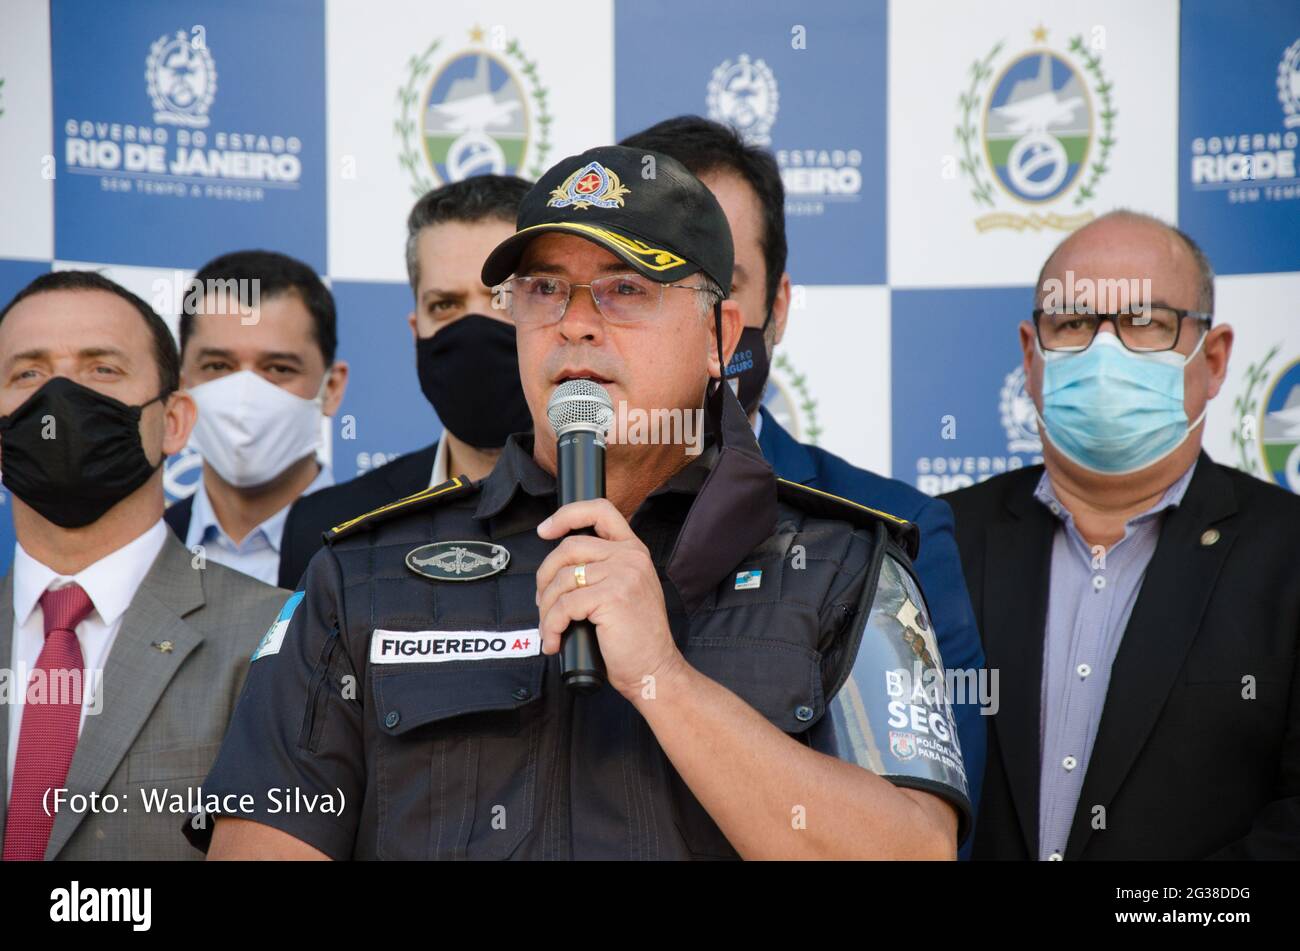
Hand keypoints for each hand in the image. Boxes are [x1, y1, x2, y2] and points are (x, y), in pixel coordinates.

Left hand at [535, 499, 681, 698]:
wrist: (654, 669)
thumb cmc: (635, 638)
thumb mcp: (625, 591)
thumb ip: (602, 570)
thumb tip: (557, 570)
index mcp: (633, 551)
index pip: (600, 510)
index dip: (566, 515)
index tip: (545, 530)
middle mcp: (630, 557)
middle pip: (568, 548)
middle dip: (544, 576)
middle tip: (542, 602)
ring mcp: (622, 574)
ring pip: (561, 580)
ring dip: (546, 609)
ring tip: (550, 630)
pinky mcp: (611, 596)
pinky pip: (564, 605)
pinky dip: (551, 626)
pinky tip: (555, 641)